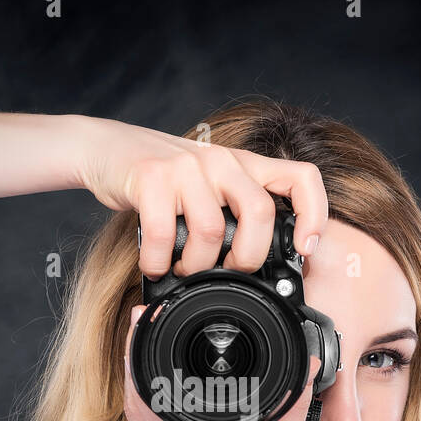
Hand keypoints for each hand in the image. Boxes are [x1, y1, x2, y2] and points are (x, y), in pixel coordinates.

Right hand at [76, 117, 327, 277]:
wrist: (105, 148)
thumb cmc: (162, 178)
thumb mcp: (209, 185)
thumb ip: (234, 212)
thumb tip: (259, 267)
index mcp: (244, 164)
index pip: (301, 177)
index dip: (314, 215)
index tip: (305, 249)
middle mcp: (222, 160)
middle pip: (260, 214)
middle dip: (247, 258)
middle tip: (227, 273)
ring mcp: (187, 166)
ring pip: (212, 232)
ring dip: (197, 266)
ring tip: (183, 270)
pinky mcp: (151, 176)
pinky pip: (164, 235)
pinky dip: (159, 262)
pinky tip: (155, 265)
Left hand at [123, 305, 319, 420]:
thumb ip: (293, 404)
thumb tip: (306, 363)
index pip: (152, 387)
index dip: (144, 347)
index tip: (148, 316)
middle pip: (134, 392)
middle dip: (136, 350)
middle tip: (144, 316)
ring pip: (132, 409)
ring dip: (135, 374)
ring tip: (144, 340)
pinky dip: (140, 399)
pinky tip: (149, 381)